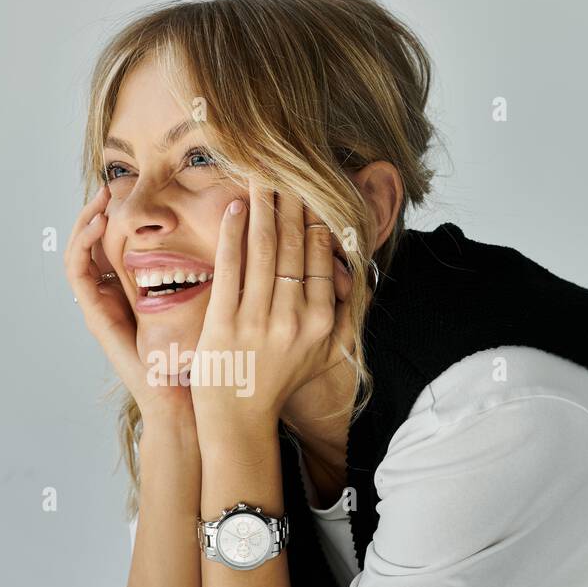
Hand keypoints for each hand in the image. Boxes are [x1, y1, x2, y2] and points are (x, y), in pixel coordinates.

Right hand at [63, 184, 194, 421]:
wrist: (183, 394)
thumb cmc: (197, 351)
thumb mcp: (201, 298)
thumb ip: (203, 268)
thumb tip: (228, 230)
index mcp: (131, 288)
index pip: (112, 242)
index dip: (115, 214)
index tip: (128, 187)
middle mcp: (111, 295)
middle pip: (90, 243)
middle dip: (95, 211)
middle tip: (109, 185)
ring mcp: (99, 305)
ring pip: (77, 253)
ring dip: (83, 222)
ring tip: (99, 200)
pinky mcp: (94, 315)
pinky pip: (76, 273)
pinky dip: (82, 245)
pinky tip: (97, 226)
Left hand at [189, 179, 355, 442]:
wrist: (239, 419)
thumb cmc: (280, 382)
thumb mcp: (326, 355)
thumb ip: (347, 318)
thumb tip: (364, 276)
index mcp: (321, 323)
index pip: (320, 259)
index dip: (314, 220)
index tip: (310, 190)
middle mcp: (293, 319)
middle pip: (292, 246)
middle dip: (290, 202)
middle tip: (285, 167)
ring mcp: (257, 320)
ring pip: (263, 249)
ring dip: (263, 206)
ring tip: (261, 175)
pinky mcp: (224, 322)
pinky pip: (230, 268)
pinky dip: (233, 233)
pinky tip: (236, 206)